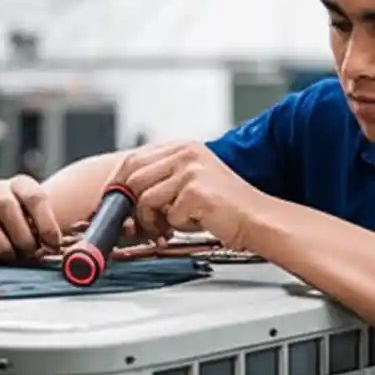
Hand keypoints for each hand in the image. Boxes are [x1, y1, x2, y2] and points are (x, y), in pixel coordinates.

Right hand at [0, 175, 62, 259]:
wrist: (12, 223)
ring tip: (17, 257)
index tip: (54, 243)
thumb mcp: (46, 221)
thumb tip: (63, 251)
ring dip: (2, 243)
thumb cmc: (34, 223)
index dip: (46, 223)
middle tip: (32, 252)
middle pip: (5, 205)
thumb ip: (54, 232)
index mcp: (23, 184)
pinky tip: (0, 258)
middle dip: (21, 234)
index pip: (34, 197)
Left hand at [113, 141, 264, 248]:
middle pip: (133, 178)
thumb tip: (124, 200)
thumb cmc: (226, 207)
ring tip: (171, 227)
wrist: (258, 219)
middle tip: (142, 224)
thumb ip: (161, 182)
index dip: (119, 185)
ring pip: (146, 199)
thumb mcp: (191, 182)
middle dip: (132, 206)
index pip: (133, 160)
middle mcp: (186, 153)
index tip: (116, 204)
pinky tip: (197, 223)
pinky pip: (168, 216)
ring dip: (154, 220)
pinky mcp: (195, 192)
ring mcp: (191, 171)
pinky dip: (178, 226)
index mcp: (183, 147)